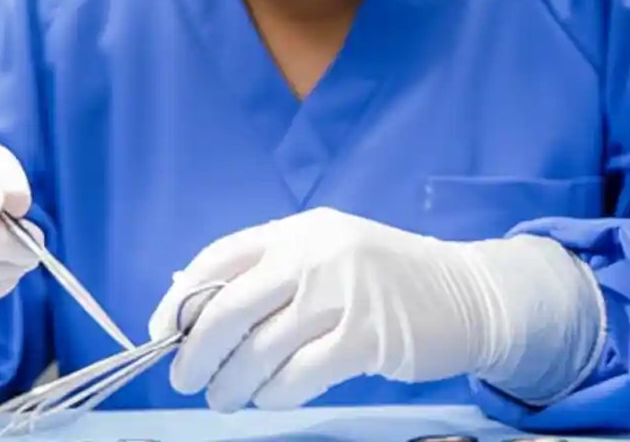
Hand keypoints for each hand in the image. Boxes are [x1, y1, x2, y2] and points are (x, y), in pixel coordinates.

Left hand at [148, 207, 602, 411]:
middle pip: (228, 309)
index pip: (218, 260)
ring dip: (232, 384)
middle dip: (196, 353)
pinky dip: (274, 395)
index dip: (179, 301)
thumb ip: (267, 270)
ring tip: (226, 398)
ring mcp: (342, 294)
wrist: (467, 293)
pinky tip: (271, 399)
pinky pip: (298, 377)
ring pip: (259, 351)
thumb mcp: (326, 253)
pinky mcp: (367, 337)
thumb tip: (189, 301)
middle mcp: (314, 254)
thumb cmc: (384, 279)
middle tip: (186, 379)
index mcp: (296, 230)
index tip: (161, 335)